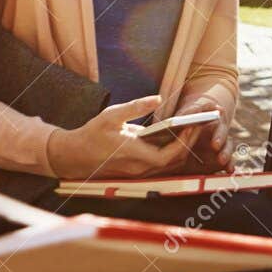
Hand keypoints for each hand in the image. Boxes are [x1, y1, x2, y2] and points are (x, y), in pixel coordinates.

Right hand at [46, 97, 191, 180]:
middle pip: (172, 163)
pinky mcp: (136, 172)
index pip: (167, 156)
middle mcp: (138, 168)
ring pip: (168, 166)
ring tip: (190, 130)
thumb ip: (136, 107)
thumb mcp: (111, 115)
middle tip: (197, 125)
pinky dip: (171, 154)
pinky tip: (175, 139)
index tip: (192, 126)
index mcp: (133, 154)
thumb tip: (158, 98)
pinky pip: (160, 166)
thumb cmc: (91, 135)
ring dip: (181, 151)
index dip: (184, 143)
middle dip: (188, 145)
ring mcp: (137, 173)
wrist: (74, 156)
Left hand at [177, 98, 233, 173]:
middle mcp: (217, 129)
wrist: (183, 144)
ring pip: (227, 146)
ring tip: (221, 160)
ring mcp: (221, 144)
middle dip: (219, 137)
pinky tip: (229, 170)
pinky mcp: (220, 159)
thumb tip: (181, 119)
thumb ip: (182, 119)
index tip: (217, 111)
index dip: (215, 110)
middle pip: (222, 130)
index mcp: (208, 116)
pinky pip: (228, 162)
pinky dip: (229, 165)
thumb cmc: (181, 127)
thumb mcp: (179, 120)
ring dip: (226, 153)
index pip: (214, 110)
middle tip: (215, 144)